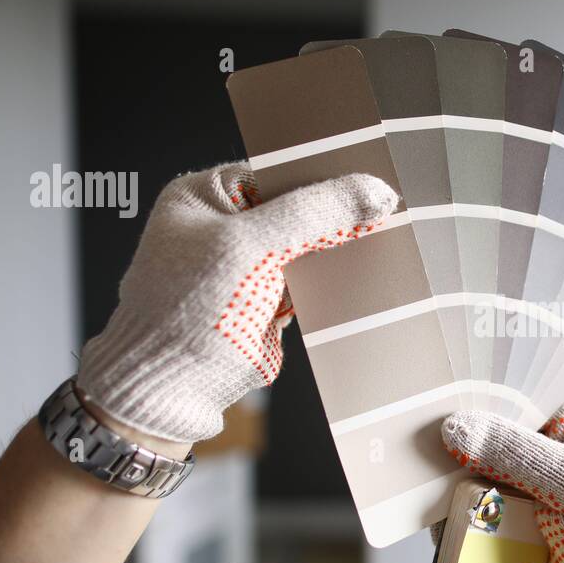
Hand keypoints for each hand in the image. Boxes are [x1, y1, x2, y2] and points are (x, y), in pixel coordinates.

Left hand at [77, 162, 396, 443]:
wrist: (171, 392)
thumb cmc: (186, 311)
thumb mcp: (250, 246)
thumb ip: (312, 214)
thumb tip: (376, 191)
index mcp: (206, 196)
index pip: (280, 170)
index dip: (324, 172)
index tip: (373, 175)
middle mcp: (227, 227)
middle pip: (300, 209)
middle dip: (338, 214)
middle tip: (390, 210)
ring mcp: (249, 268)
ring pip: (311, 249)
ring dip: (342, 253)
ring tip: (391, 243)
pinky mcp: (268, 305)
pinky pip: (314, 285)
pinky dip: (337, 286)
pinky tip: (372, 278)